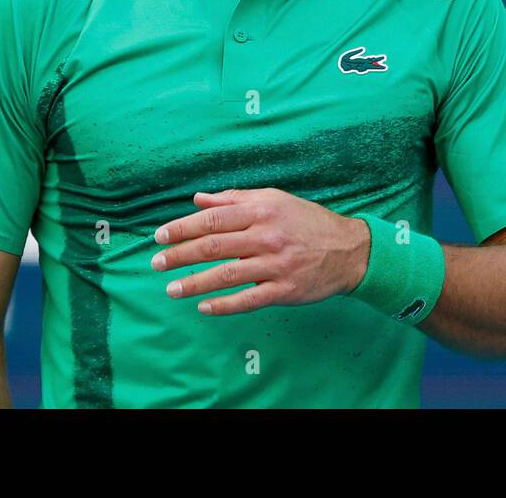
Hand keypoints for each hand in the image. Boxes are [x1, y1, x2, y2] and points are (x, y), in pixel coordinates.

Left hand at [151, 188, 370, 315]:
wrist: (349, 250)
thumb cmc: (308, 222)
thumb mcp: (275, 200)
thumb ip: (235, 200)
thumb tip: (199, 200)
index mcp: (262, 211)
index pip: (213, 219)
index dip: (183, 228)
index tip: (160, 236)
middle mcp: (266, 236)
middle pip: (213, 246)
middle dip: (180, 255)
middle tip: (156, 263)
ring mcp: (275, 265)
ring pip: (226, 275)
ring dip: (194, 283)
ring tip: (171, 289)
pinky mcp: (284, 289)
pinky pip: (248, 300)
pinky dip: (223, 305)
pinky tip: (203, 307)